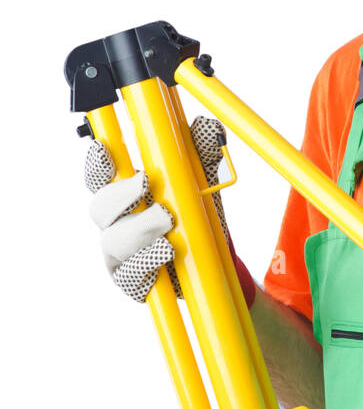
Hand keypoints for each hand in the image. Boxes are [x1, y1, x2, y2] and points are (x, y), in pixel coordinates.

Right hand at [85, 117, 255, 305]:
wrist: (219, 261)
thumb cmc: (199, 214)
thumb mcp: (205, 181)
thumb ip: (203, 153)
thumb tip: (206, 126)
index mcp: (125, 194)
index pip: (99, 177)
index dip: (97, 164)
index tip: (104, 149)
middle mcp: (115, 223)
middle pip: (99, 208)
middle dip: (121, 196)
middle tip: (146, 184)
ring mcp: (120, 255)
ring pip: (113, 242)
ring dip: (140, 230)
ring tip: (167, 226)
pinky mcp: (131, 282)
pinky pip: (131, 275)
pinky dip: (149, 263)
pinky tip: (167, 254)